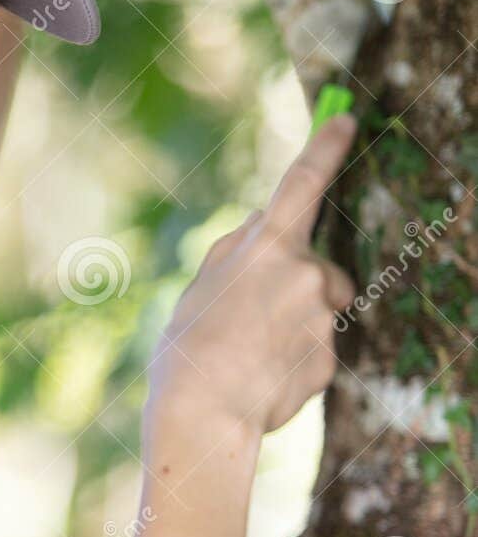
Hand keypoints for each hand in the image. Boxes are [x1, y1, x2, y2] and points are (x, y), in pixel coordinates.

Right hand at [146, 116, 358, 440]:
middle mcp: (306, 274)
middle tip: (243, 317)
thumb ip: (239, 246)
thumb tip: (267, 221)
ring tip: (248, 354)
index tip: (346, 119)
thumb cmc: (190, 351)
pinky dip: (291, 361)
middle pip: (312, 265)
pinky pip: (314, 351)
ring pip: (315, 310)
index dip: (325, 146)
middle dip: (291, 283)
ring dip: (291, 324)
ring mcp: (323, 318)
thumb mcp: (202, 284)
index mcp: (268, 246)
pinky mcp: (329, 360)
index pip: (303, 182)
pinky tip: (260, 378)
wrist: (204, 417)